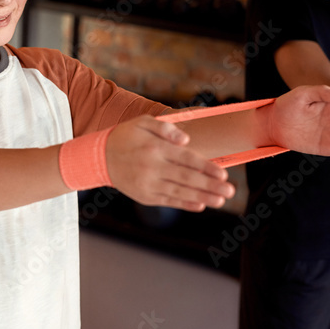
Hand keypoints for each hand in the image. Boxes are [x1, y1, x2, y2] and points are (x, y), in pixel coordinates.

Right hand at [106, 115, 232, 211]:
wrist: (99, 158)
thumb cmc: (125, 137)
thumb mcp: (143, 123)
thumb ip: (165, 128)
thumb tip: (186, 140)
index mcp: (155, 148)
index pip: (186, 159)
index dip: (206, 168)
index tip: (223, 174)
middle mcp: (152, 167)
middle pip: (187, 178)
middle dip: (210, 186)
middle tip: (230, 191)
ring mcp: (148, 184)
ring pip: (180, 192)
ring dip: (202, 197)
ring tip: (221, 200)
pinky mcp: (144, 196)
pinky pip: (168, 201)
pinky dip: (184, 204)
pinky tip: (200, 205)